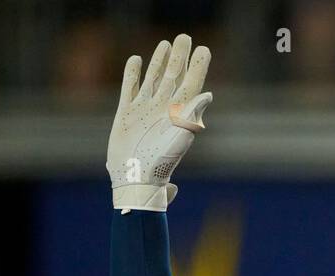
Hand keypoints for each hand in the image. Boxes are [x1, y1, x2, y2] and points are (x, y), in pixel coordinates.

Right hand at [107, 33, 211, 211]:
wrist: (135, 177)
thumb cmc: (161, 161)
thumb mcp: (180, 136)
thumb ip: (192, 113)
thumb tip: (207, 94)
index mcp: (179, 113)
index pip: (192, 83)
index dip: (198, 66)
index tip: (204, 49)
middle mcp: (163, 108)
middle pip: (174, 76)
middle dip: (180, 57)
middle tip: (184, 37)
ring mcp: (145, 110)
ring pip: (153, 78)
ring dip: (159, 61)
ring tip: (165, 44)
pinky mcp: (127, 113)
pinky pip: (130, 88)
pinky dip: (132, 73)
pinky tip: (136, 60)